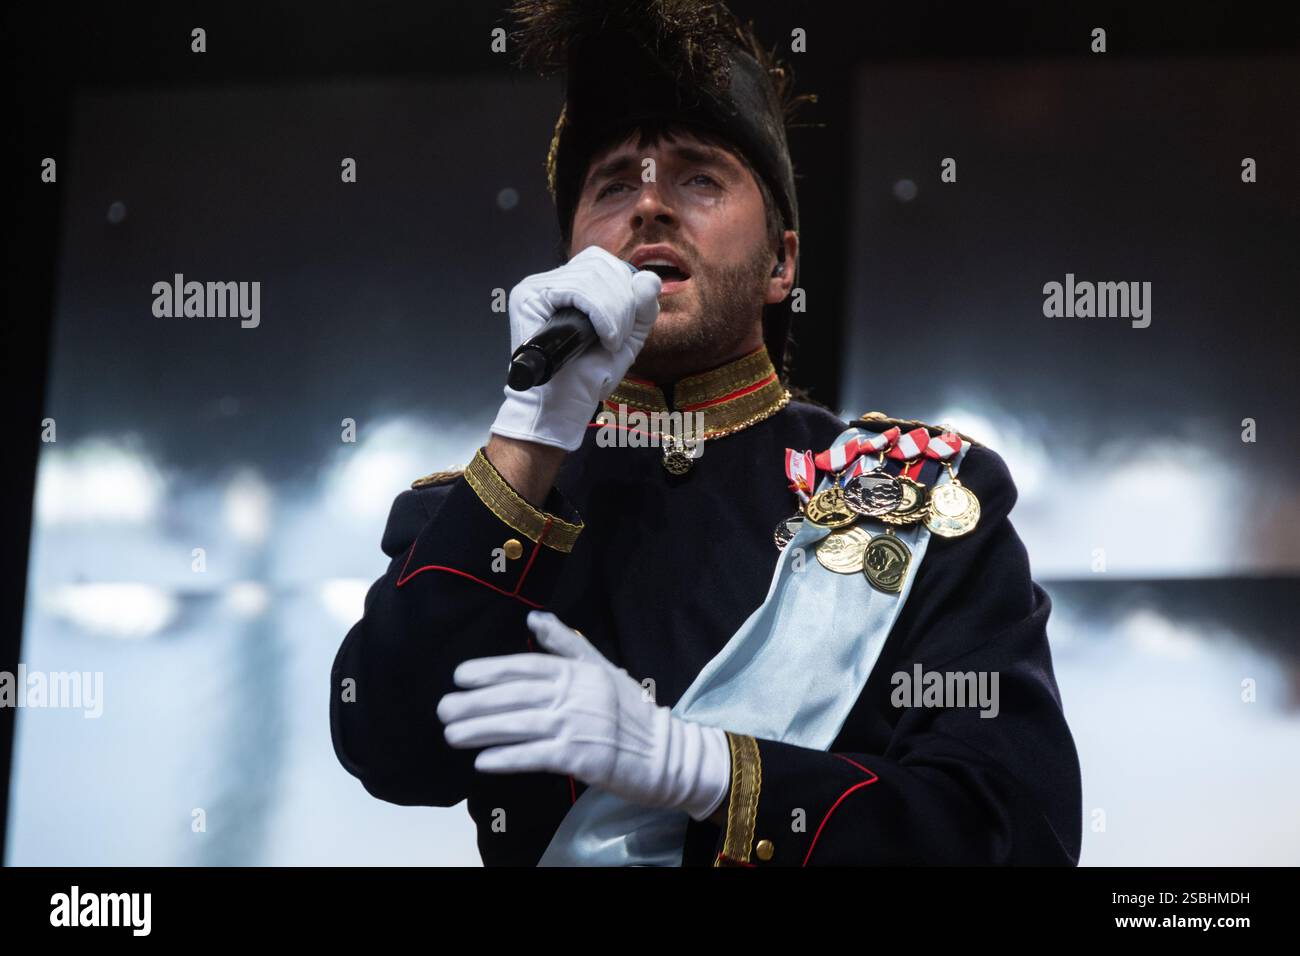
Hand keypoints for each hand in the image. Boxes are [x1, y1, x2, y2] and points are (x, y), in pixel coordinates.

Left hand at [436, 610, 730, 820]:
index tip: (459, 676)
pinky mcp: (581, 759)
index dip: (490, 670)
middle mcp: (575, 695)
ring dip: (481, 729)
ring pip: (519, 725)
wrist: (666, 753)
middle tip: (443, 709)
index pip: (526, 666)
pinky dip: (508, 758)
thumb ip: (567, 643)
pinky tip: (483, 761)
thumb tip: (534, 617)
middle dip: (475, 702)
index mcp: (578, 671)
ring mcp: (578, 727)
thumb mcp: (602, 667)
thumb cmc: (631, 711)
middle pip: (515, 696)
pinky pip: (536, 756)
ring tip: (452, 734)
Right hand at [489, 245, 661, 451]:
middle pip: (598, 264)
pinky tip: (604, 338)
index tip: (625, 327)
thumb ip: (643, 307)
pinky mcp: (528, 297)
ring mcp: (536, 287)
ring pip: (590, 276)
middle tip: (618, 339)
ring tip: (609, 342)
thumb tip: (649, 279)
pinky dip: (601, 313)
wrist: (564, 404)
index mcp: (570, 285)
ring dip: (614, 312)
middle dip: (622, 302)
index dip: (623, 286)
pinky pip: (576, 289)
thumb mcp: (628, 338)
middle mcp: (550, 282)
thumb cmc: (590, 375)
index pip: (600, 262)